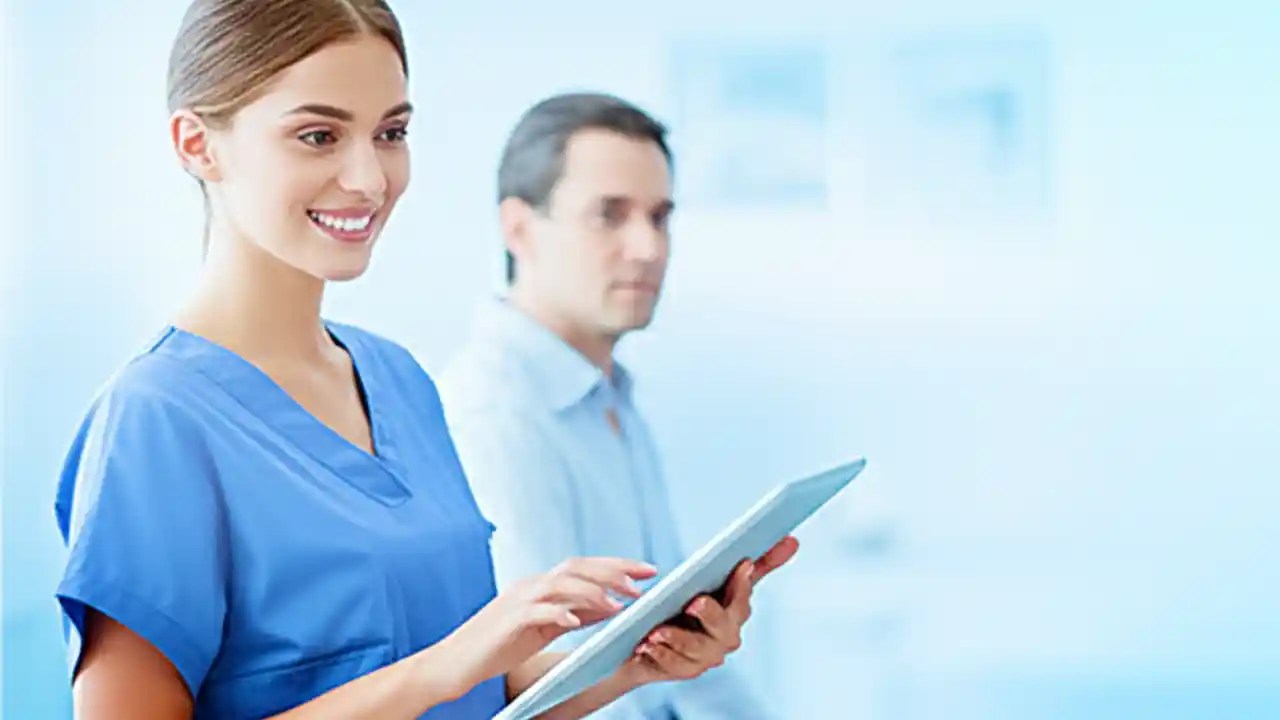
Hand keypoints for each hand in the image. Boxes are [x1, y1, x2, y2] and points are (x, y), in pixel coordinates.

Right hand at [442, 558, 656, 693]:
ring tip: (621, 602)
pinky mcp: (507, 620)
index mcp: (540, 586)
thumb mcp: (543, 628)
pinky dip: (559, 613)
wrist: (453, 663)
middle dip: (613, 571)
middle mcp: (530, 585)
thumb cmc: (498, 647)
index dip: (616, 566)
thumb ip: (574, 614)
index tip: (648, 570)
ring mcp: (518, 600)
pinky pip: (537, 611)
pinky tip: (578, 622)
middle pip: (576, 567)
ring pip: (561, 583)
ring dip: (593, 591)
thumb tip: (612, 606)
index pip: (583, 567)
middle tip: (644, 579)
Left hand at [619, 536, 798, 685]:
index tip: (743, 564)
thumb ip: (753, 562)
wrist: (650, 636)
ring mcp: (704, 656)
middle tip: (694, 602)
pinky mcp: (681, 670)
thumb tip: (792, 541)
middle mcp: (724, 636)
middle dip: (711, 614)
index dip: (743, 582)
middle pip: (723, 627)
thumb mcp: (712, 576)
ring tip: (657, 631)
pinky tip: (647, 645)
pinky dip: (660, 654)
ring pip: (695, 649)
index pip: (743, 596)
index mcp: (734, 611)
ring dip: (677, 638)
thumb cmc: (688, 603)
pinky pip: (672, 665)